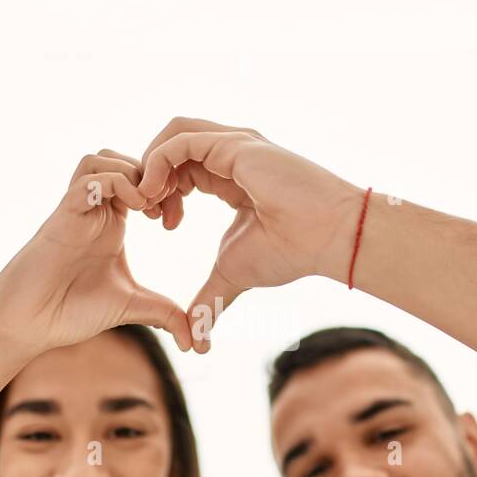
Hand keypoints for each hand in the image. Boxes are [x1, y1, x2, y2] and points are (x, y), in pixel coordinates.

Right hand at [0, 150, 192, 359]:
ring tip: (149, 205)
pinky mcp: (62, 217)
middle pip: (124, 160)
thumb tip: (195, 337)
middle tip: (167, 206)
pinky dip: (114, 183)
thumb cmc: (70, 310)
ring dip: (131, 172)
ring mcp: (78, 210)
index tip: (175, 219)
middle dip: (152, 175)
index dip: (165, 190)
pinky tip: (135, 209)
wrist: (29, 323)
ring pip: (102, 159)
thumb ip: (163, 313)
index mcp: (112, 223)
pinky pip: (86, 180)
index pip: (141, 181)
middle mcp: (95, 210)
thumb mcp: (129, 307)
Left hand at [136, 118, 363, 350]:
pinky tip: (156, 194)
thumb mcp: (234, 275)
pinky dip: (158, 162)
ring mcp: (234, 144)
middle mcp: (231, 153)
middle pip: (172, 147)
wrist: (328, 237)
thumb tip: (197, 344)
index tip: (165, 226)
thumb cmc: (292, 251)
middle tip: (150, 213)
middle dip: (152, 176)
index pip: (181, 167)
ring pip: (173, 133)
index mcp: (231, 175)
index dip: (163, 192)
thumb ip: (209, 299)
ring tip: (148, 201)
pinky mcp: (234, 144)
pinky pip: (180, 140)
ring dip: (151, 164)